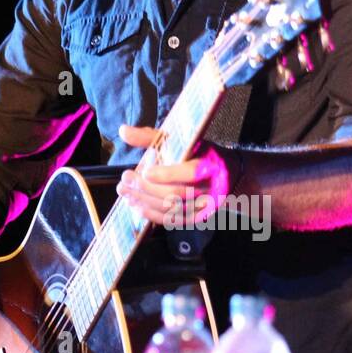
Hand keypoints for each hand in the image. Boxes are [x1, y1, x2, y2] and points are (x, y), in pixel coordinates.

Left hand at [116, 123, 236, 227]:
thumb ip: (151, 137)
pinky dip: (153, 215)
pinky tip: (137, 207)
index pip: (190, 172)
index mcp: (210, 164)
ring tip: (126, 192)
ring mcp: (205, 206)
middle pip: (177, 193)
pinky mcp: (198, 217)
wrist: (228, 173)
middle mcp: (210, 188)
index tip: (145, 171)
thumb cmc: (199, 153)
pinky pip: (174, 221)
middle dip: (148, 188)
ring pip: (173, 209)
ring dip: (145, 202)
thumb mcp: (181, 140)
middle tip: (126, 179)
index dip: (168, 174)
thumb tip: (123, 131)